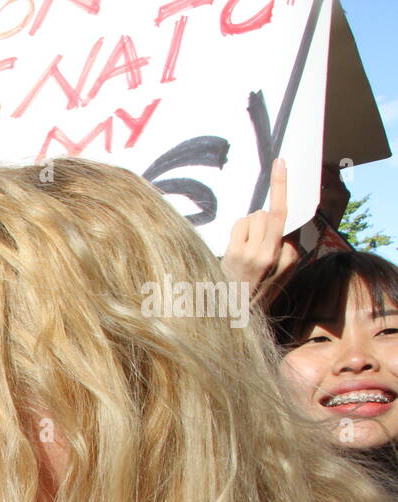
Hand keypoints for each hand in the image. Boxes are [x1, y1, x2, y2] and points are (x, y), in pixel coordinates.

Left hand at [222, 157, 299, 306]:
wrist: (235, 316)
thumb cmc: (258, 292)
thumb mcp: (282, 274)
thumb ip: (285, 249)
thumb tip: (276, 222)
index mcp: (290, 257)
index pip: (287, 215)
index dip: (281, 187)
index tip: (280, 163)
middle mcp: (274, 254)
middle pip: (269, 212)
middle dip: (266, 213)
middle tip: (261, 230)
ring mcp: (253, 253)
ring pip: (254, 216)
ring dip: (251, 225)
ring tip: (247, 248)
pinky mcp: (235, 254)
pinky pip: (240, 224)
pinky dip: (239, 230)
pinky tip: (237, 248)